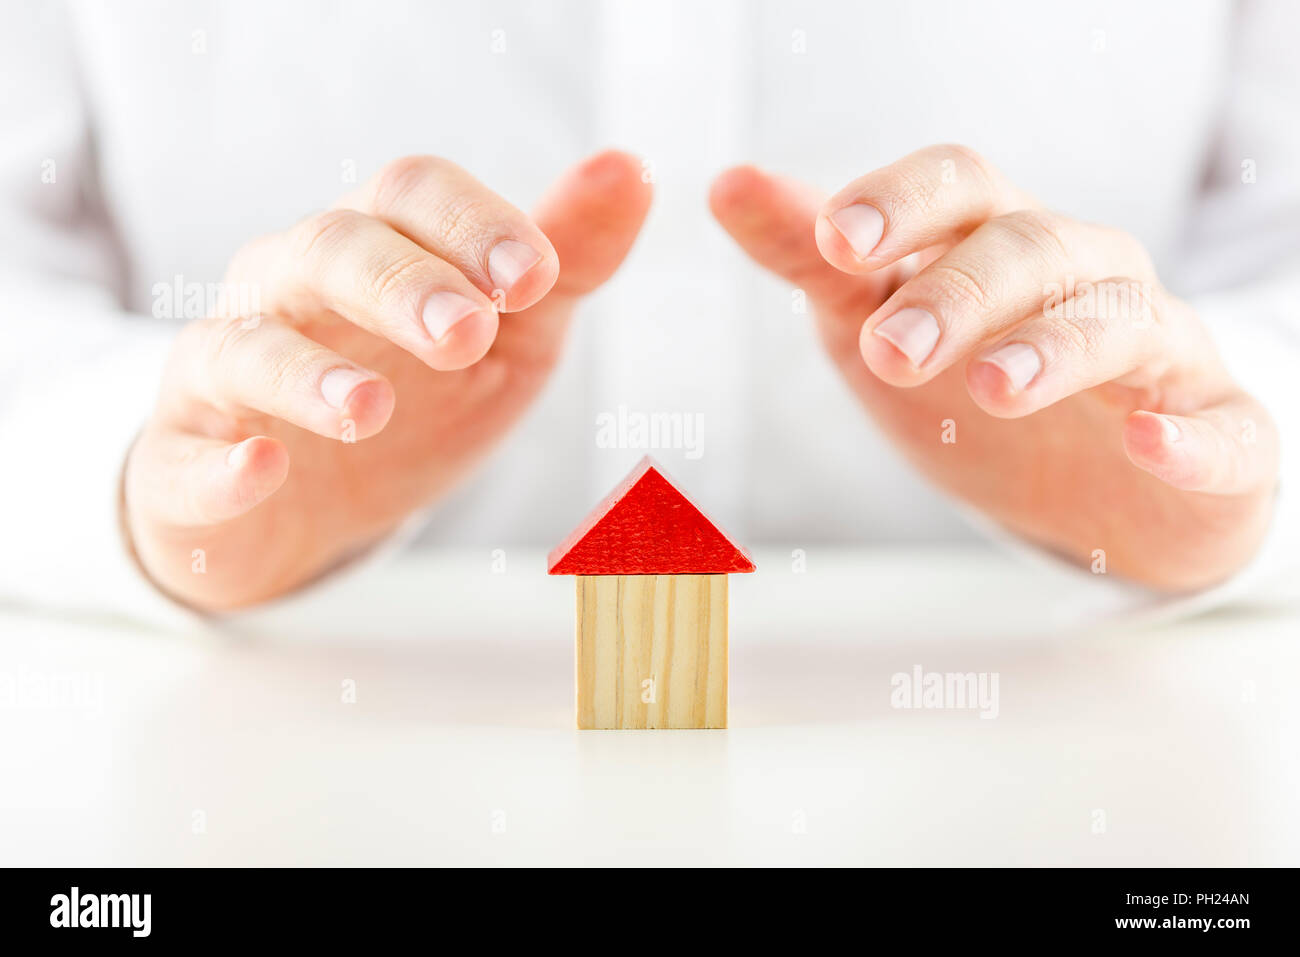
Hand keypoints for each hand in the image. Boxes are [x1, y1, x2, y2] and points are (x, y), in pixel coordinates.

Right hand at [125, 151, 651, 609]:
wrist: (315, 509)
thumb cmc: (419, 400)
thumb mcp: (510, 332)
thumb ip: (566, 260)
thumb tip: (631, 170)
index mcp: (377, 245)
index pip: (411, 194)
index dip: (473, 225)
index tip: (537, 278)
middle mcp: (292, 287)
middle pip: (330, 250)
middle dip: (400, 285)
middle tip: (466, 333)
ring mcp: (229, 371)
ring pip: (247, 345)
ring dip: (305, 372)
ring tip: (370, 411)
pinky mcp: (188, 458)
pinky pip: (186, 456)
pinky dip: (217, 465)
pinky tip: (260, 469)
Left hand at [712, 145, 1277, 589]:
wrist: (1092, 491)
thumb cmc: (975, 385)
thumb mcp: (876, 319)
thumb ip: (810, 258)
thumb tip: (729, 183)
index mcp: (996, 241)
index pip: (960, 186)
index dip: (900, 204)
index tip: (835, 242)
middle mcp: (1082, 276)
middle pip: (1032, 246)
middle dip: (959, 290)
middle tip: (888, 349)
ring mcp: (1156, 350)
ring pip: (1120, 319)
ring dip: (1055, 346)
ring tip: (991, 387)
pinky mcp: (1215, 430)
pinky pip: (1221, 427)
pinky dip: (1191, 436)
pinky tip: (1150, 445)